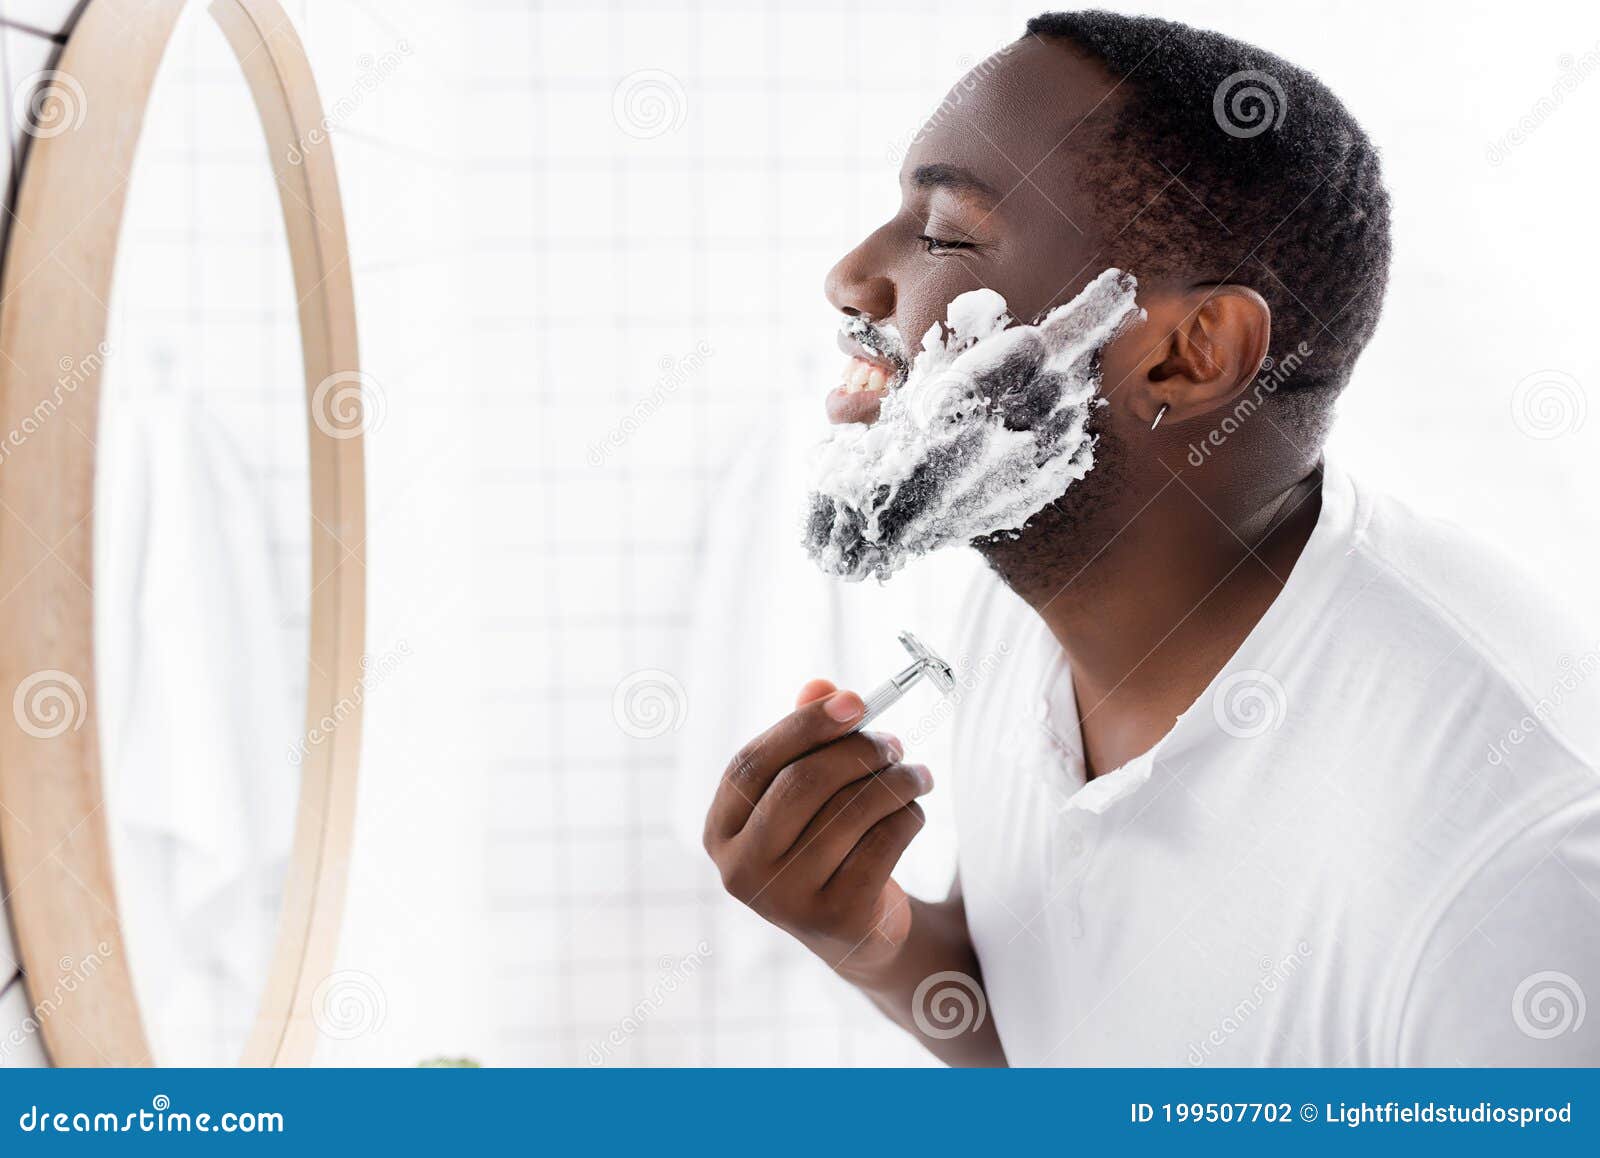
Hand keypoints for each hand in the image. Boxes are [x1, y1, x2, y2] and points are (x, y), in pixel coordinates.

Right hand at [703, 679, 932, 974]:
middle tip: (894, 744)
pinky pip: (883, 844)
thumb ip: (807, 739)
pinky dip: (908, 817)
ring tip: (917, 775)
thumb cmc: (824, 843)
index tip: (855, 700)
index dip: (804, 725)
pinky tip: (913, 812)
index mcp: (721, 831)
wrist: (853, 931)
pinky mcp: (837, 919)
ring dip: (896, 782)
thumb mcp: (807, 793)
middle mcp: (741, 870)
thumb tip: (821, 686)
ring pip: (851, 812)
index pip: (752, 763)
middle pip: (801, 784)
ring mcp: (786, 901)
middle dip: (858, 751)